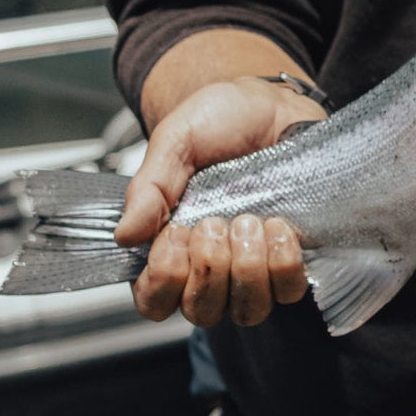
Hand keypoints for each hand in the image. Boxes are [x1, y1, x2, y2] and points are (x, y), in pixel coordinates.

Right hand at [117, 76, 326, 325]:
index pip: (153, 301)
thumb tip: (125, 235)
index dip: (163, 281)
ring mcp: (253, 268)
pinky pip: (289, 290)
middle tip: (214, 222)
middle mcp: (210, 266)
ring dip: (247, 270)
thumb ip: (150, 188)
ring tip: (249, 221)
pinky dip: (283, 264)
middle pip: (202, 312)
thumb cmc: (218, 122)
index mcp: (169, 245)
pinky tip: (279, 226)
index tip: (176, 237)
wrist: (269, 103)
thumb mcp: (175, 142)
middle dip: (208, 270)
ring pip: (248, 310)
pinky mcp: (290, 258)